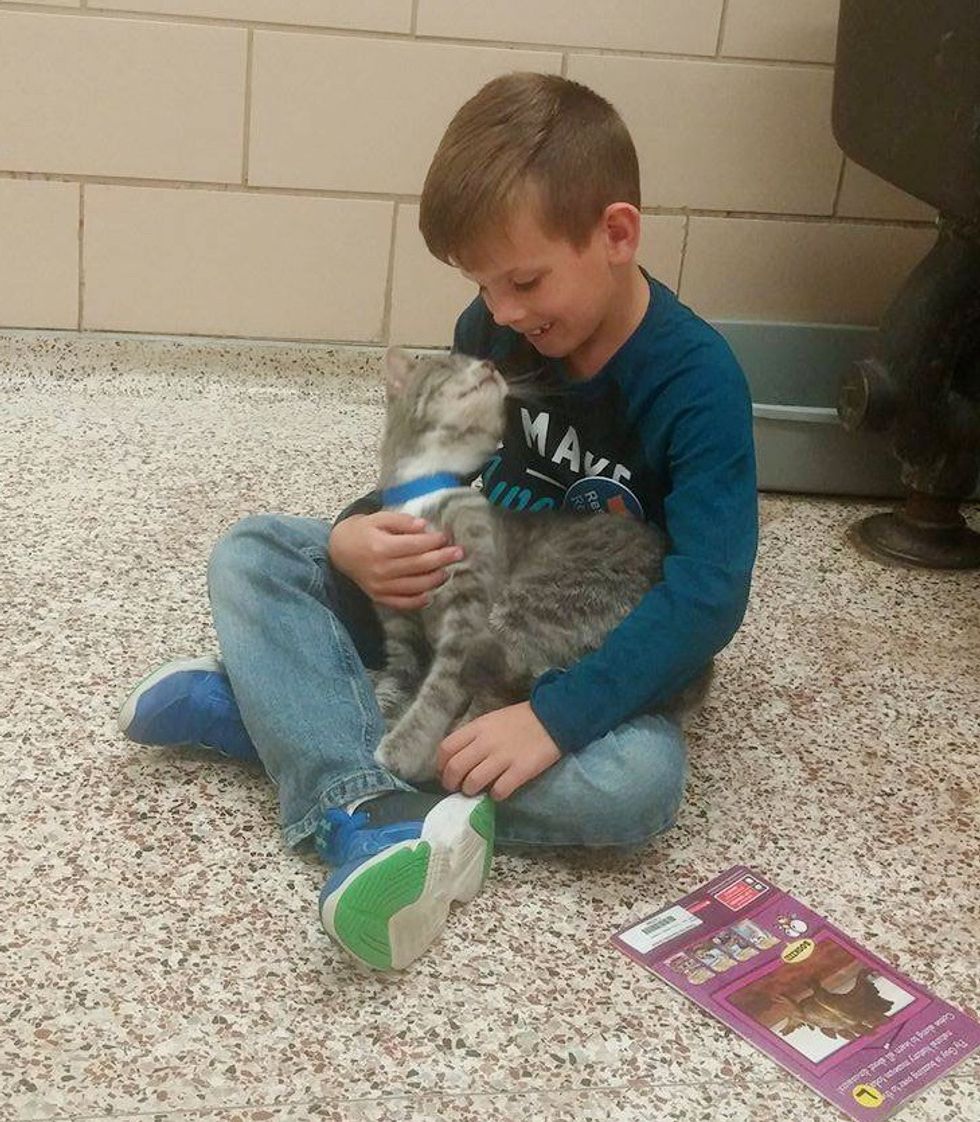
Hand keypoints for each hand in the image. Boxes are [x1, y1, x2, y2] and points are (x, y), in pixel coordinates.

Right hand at [329, 512, 463, 609]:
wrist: (339, 551)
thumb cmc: (363, 532)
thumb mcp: (379, 518)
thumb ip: (402, 521)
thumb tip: (424, 526)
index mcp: (381, 547)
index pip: (415, 546)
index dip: (433, 541)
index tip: (445, 537)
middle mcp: (381, 569)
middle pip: (419, 565)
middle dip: (442, 559)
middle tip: (459, 553)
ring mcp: (380, 586)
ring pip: (415, 586)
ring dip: (435, 579)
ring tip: (447, 571)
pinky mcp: (379, 597)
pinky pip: (403, 603)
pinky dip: (419, 601)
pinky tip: (430, 593)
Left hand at [438, 702, 560, 799]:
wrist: (553, 717)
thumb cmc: (519, 720)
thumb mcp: (491, 720)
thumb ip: (473, 737)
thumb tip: (457, 759)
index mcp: (477, 727)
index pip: (446, 748)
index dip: (440, 765)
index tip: (445, 773)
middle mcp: (486, 743)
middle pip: (455, 768)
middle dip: (451, 783)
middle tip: (457, 788)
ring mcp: (503, 757)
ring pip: (473, 782)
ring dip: (470, 791)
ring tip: (476, 791)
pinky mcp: (521, 771)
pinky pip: (499, 791)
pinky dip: (495, 796)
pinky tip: (498, 792)